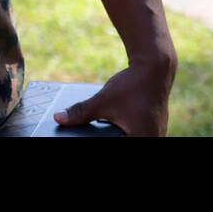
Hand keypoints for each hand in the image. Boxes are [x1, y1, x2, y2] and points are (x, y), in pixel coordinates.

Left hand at [52, 57, 175, 136]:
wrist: (154, 68)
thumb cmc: (132, 85)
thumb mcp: (103, 100)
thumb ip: (81, 112)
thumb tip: (58, 118)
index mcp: (141, 140)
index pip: (111, 143)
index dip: (97, 138)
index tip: (87, 132)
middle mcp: (152, 140)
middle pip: (121, 142)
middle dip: (102, 134)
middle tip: (91, 127)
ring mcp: (154, 135)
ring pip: (127, 137)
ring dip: (111, 134)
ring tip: (98, 126)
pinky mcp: (152, 128)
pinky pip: (133, 133)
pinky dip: (120, 131)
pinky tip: (108, 125)